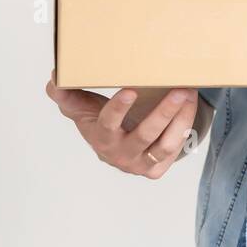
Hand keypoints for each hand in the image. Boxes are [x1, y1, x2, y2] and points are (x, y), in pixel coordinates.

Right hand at [45, 69, 198, 178]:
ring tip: (190, 94)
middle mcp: (120, 154)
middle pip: (145, 134)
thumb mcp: (80, 108)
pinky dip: (184, 128)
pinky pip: (175, 150)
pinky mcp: (156, 169)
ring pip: (165, 144)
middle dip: (164, 111)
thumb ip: (65, 94)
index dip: (118, 108)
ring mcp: (140, 164)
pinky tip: (190, 108)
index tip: (131, 90)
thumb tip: (56, 77)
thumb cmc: (98, 121)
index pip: (108, 124)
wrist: (112, 149)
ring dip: (181, 119)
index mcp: (101, 137)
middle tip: (180, 90)